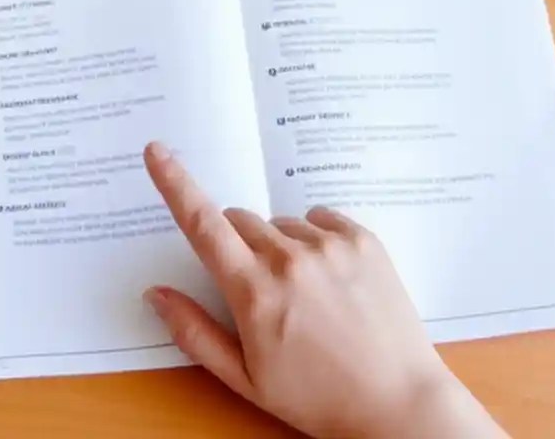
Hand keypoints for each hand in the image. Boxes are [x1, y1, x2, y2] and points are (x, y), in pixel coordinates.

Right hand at [141, 143, 506, 438]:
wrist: (397, 403)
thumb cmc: (318, 398)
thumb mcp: (245, 378)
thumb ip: (194, 332)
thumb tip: (156, 293)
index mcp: (254, 293)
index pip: (202, 225)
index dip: (174, 183)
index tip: (157, 151)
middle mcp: (290, 260)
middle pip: (239, 221)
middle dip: (234, 244)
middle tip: (257, 288)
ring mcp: (330, 246)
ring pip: (279, 223)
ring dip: (278, 246)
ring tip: (304, 293)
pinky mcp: (363, 241)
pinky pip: (319, 218)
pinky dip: (313, 238)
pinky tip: (327, 278)